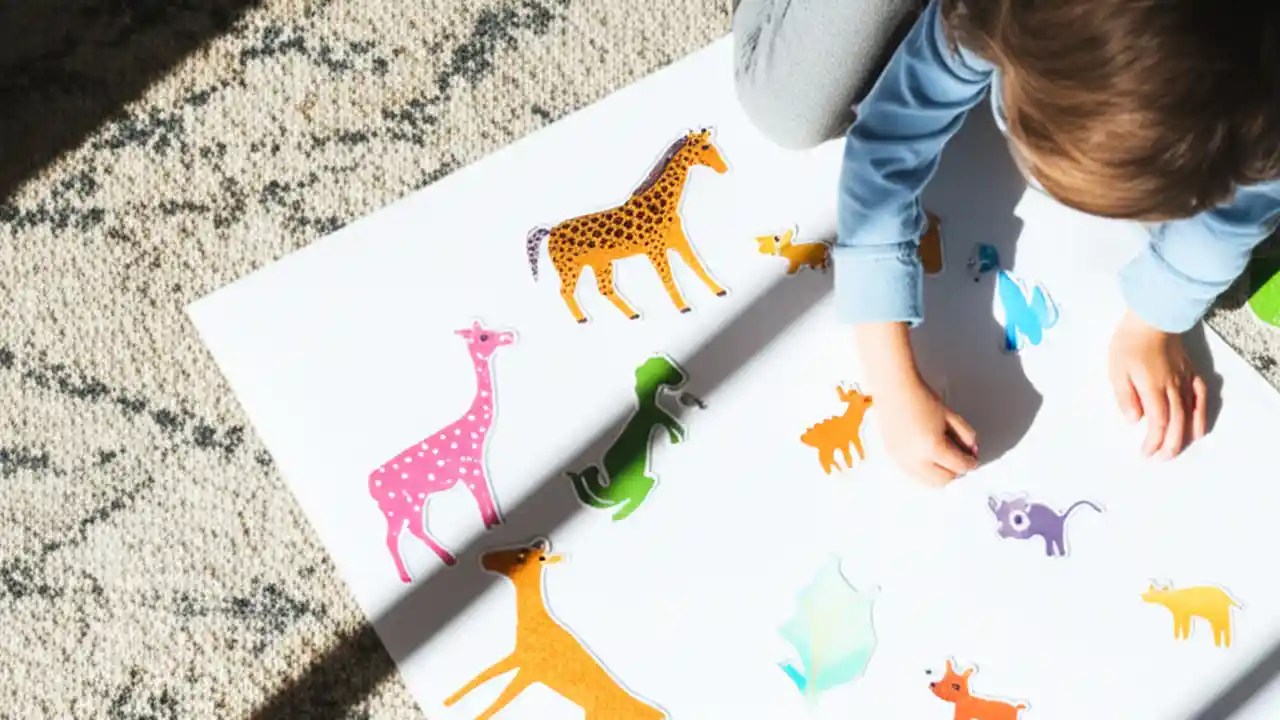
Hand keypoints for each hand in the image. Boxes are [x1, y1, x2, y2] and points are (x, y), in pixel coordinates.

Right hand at [855, 323, 979, 485]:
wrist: (894, 388)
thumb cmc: (922, 397)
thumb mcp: (950, 415)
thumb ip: (966, 434)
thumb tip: (972, 449)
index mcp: (933, 447)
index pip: (959, 466)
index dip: (970, 463)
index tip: (973, 459)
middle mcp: (916, 459)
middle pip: (944, 480)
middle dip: (955, 472)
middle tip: (959, 460)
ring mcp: (901, 460)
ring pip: (927, 482)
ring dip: (939, 475)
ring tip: (944, 460)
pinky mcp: (892, 457)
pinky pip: (913, 475)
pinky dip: (924, 472)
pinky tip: (927, 458)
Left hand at [1108, 310, 1207, 458]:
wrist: (1153, 319)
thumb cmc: (1129, 344)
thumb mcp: (1117, 370)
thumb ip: (1126, 396)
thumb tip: (1134, 420)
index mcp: (1153, 388)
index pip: (1157, 422)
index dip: (1154, 441)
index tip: (1146, 453)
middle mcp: (1173, 388)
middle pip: (1176, 423)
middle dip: (1170, 445)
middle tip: (1162, 459)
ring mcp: (1185, 381)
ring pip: (1190, 414)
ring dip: (1184, 435)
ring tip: (1177, 450)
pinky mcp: (1192, 373)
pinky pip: (1201, 398)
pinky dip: (1201, 415)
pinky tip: (1199, 428)